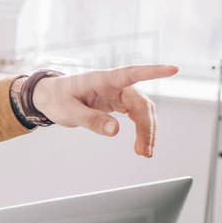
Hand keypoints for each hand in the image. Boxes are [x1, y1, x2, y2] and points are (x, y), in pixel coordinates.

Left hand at [30, 64, 178, 157]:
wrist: (48, 98)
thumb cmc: (56, 99)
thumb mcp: (68, 112)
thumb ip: (91, 120)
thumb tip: (115, 131)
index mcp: (102, 80)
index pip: (131, 73)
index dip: (153, 71)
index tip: (173, 69)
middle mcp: (114, 85)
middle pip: (140, 102)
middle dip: (146, 127)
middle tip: (144, 151)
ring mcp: (117, 93)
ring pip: (142, 110)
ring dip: (147, 130)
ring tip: (145, 152)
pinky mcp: (117, 103)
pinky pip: (136, 114)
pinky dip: (141, 129)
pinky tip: (142, 145)